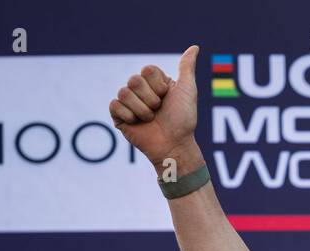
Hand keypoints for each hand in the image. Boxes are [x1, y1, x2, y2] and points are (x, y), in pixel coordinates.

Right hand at [109, 45, 200, 170]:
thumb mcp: (188, 90)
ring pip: (124, 92)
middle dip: (150, 98)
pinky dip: (129, 115)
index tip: (167, 97)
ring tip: (150, 119)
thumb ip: (187, 68)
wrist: (174, 145)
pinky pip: (114, 105)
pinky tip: (138, 124)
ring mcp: (129, 103)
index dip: (158, 85)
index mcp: (155, 83)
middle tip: (159, 111)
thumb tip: (195, 47)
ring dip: (142, 109)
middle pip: (134, 80)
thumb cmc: (184, 120)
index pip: (147, 70)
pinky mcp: (119, 116)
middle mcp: (141, 91)